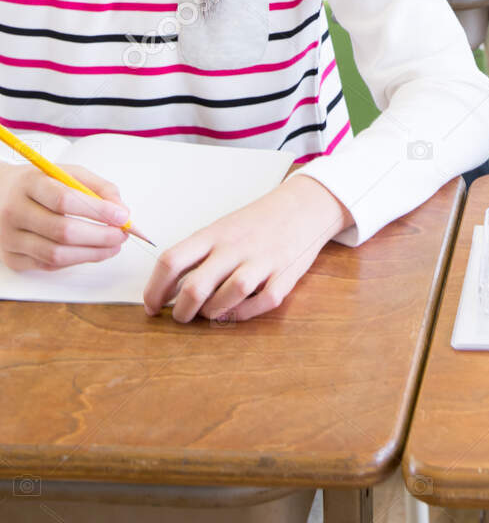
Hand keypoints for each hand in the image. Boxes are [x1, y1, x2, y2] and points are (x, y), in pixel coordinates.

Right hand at [0, 160, 128, 271]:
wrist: (1, 195)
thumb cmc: (41, 183)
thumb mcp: (69, 173)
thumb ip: (99, 188)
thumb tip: (121, 211)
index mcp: (29, 183)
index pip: (64, 199)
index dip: (97, 210)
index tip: (122, 216)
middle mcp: (15, 211)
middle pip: (62, 231)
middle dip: (100, 236)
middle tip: (122, 235)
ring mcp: (10, 238)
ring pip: (55, 254)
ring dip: (91, 254)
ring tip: (113, 246)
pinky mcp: (11, 258)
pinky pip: (48, 265)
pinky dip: (75, 260)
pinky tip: (91, 252)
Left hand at [142, 173, 351, 323]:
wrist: (303, 205)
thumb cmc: (256, 221)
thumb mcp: (223, 228)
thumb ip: (199, 255)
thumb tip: (168, 289)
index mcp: (214, 234)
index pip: (172, 260)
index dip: (154, 289)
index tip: (152, 306)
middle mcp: (235, 246)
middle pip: (196, 286)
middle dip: (182, 311)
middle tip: (181, 316)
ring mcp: (262, 260)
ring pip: (229, 295)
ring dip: (213, 313)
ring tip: (210, 313)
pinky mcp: (285, 275)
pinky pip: (262, 303)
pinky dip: (245, 314)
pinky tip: (238, 311)